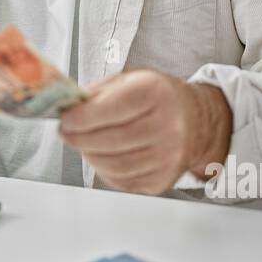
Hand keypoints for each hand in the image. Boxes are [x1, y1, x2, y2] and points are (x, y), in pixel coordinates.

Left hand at [59, 69, 231, 194]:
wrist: (196, 121)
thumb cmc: (158, 98)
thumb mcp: (130, 80)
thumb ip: (96, 93)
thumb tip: (66, 108)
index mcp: (155, 94)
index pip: (111, 109)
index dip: (81, 117)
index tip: (65, 119)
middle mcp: (167, 126)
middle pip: (109, 140)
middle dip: (79, 138)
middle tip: (67, 133)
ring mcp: (167, 157)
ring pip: (112, 165)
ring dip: (89, 155)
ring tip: (84, 144)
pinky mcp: (162, 180)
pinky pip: (121, 180)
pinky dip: (104, 169)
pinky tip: (104, 155)